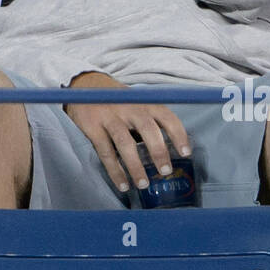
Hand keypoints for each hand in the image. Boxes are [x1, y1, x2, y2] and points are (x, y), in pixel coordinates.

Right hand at [64, 71, 191, 193]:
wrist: (84, 84)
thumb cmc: (117, 100)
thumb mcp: (136, 102)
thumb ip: (150, 119)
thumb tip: (169, 149)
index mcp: (143, 101)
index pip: (166, 116)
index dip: (178, 135)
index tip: (186, 153)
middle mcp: (128, 107)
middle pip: (148, 129)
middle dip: (158, 151)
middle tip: (165, 171)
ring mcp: (109, 116)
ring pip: (125, 143)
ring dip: (135, 166)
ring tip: (143, 184)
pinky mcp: (92, 126)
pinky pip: (105, 152)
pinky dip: (115, 171)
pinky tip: (122, 184)